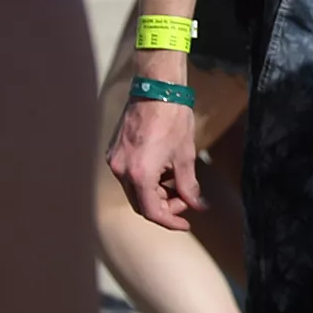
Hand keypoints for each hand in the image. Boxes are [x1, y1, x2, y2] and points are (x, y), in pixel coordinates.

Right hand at [105, 95, 203, 231]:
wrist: (156, 89)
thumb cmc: (173, 119)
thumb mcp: (185, 156)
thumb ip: (189, 186)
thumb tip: (197, 205)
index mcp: (139, 174)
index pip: (152, 211)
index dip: (171, 221)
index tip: (185, 223)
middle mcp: (121, 170)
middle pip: (141, 204)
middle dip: (164, 206)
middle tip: (185, 199)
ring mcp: (115, 160)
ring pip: (134, 191)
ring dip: (155, 193)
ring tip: (176, 181)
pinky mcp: (115, 151)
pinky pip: (129, 176)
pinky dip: (146, 180)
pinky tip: (163, 170)